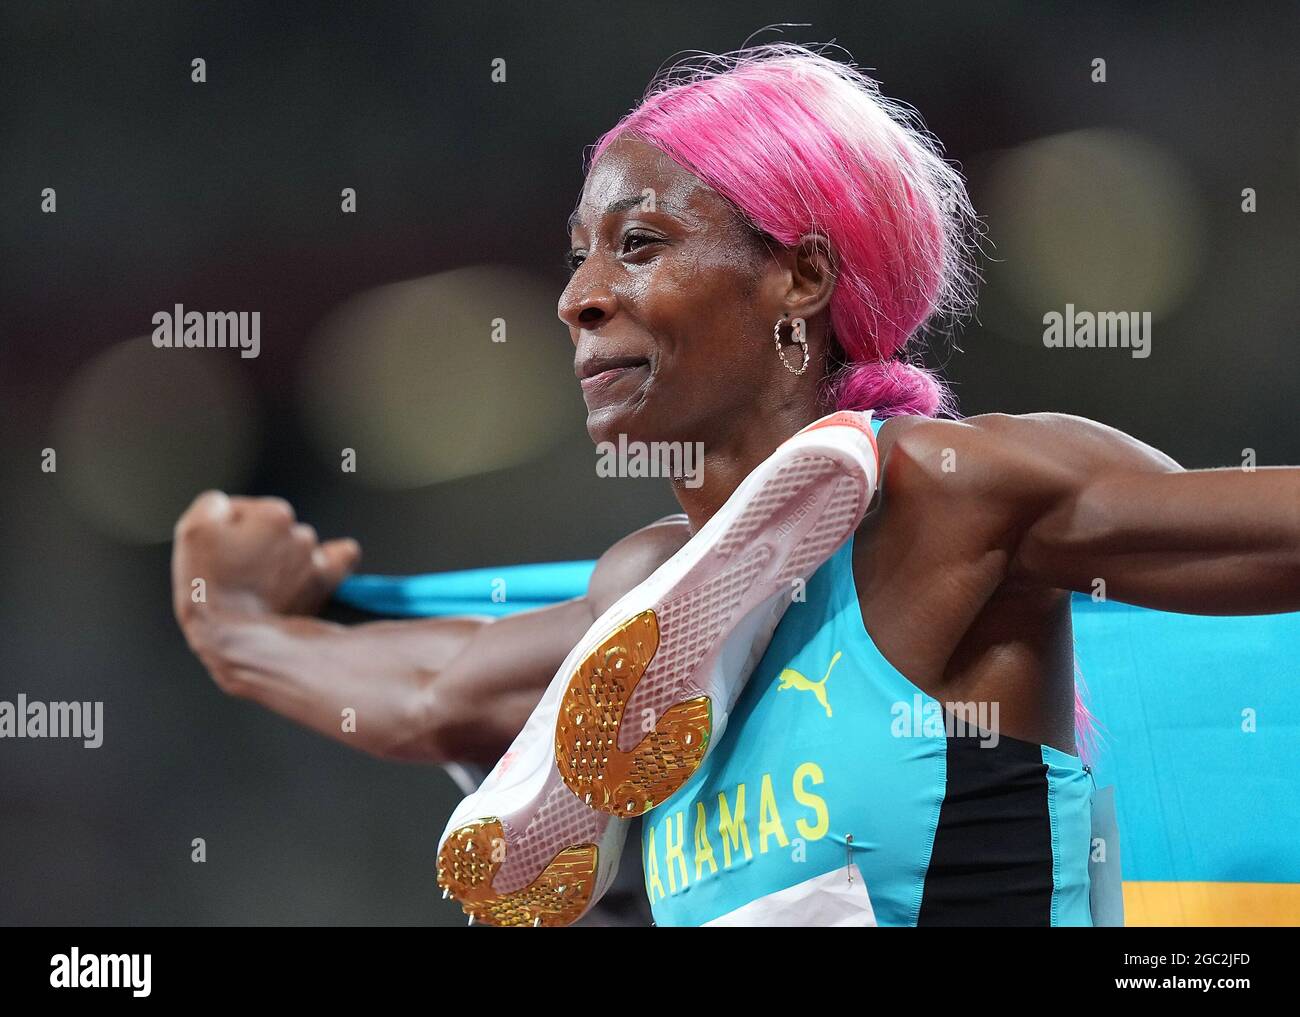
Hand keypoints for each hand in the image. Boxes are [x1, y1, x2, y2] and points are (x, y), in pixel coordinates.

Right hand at [171, 491, 359, 627]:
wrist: (236, 637)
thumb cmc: (212, 586)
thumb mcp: (193, 530)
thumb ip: (214, 504)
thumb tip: (226, 506)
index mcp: (273, 515)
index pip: (243, 512)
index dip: (223, 531)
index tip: (215, 552)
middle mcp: (302, 534)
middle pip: (270, 531)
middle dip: (253, 545)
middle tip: (234, 572)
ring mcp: (316, 561)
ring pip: (296, 548)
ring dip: (280, 559)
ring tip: (258, 586)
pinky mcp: (324, 586)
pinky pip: (340, 559)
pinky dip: (329, 561)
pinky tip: (312, 569)